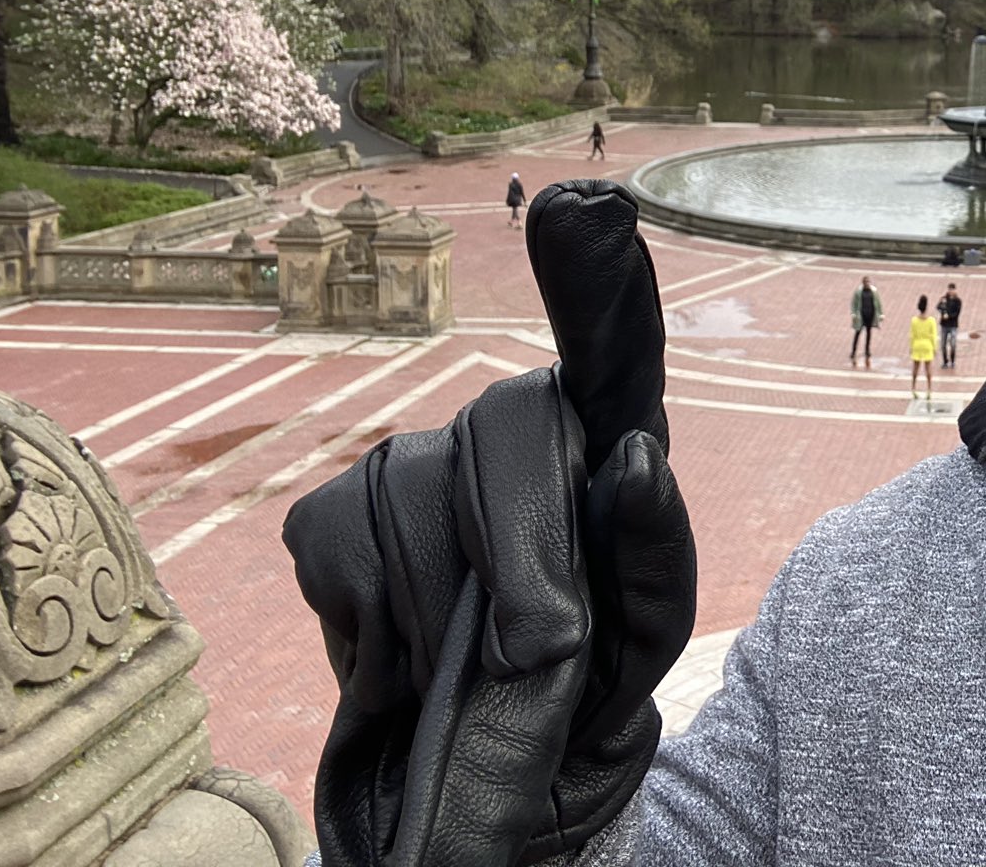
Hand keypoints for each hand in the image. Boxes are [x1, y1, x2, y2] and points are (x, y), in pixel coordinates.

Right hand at [286, 181, 694, 866]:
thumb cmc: (588, 690)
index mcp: (604, 447)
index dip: (598, 281)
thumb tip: (631, 454)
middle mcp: (508, 429)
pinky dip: (375, 623)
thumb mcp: (646, 637)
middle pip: (511, 422)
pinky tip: (406, 648)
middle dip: (526, 544)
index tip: (592, 206)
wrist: (494, 780)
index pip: (612, 353)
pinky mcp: (330, 515)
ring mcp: (410, 461)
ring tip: (471, 659)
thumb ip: (655, 553)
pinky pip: (344, 546)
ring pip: (417, 492)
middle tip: (539, 649)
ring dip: (449, 606)